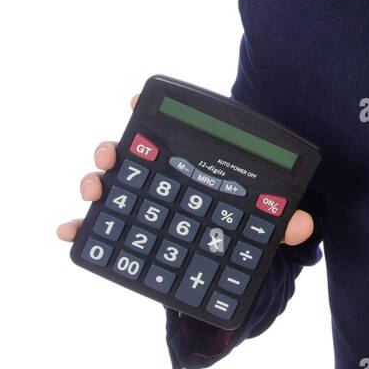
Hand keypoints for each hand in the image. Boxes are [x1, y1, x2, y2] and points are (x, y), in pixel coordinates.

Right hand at [55, 94, 315, 245]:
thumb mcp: (267, 226)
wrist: (224, 269)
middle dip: (113, 148)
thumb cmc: (243, 231)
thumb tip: (301, 226)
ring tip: (95, 188)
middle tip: (112, 155)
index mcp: (192, 161)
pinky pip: (95, 227)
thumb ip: (284, 224)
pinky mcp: (124, 233)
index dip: (150, 109)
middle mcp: (159, 176)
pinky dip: (78, 227)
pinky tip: (67, 230)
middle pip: (129, 152)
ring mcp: (137, 203)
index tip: (136, 99)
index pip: (171, 128)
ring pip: (108, 183)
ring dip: (95, 180)